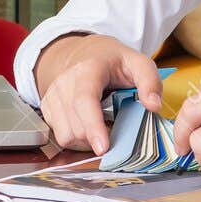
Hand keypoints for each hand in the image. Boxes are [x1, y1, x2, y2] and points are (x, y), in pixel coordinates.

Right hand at [35, 34, 162, 155]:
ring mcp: (53, 96)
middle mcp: (64, 82)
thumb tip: (153, 106)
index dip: (93, 126)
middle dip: (96, 139)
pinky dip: (77, 140)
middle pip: (74, 125)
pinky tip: (89, 128)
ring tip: (102, 129)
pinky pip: (60, 136)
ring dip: (86, 142)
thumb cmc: (113, 61)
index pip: (84, 100)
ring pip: (65, 135)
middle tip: (115, 131)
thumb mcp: (138, 63)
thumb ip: (150, 82)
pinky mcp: (47, 108)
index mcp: (87, 69)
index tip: (103, 148)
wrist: (85, 53)